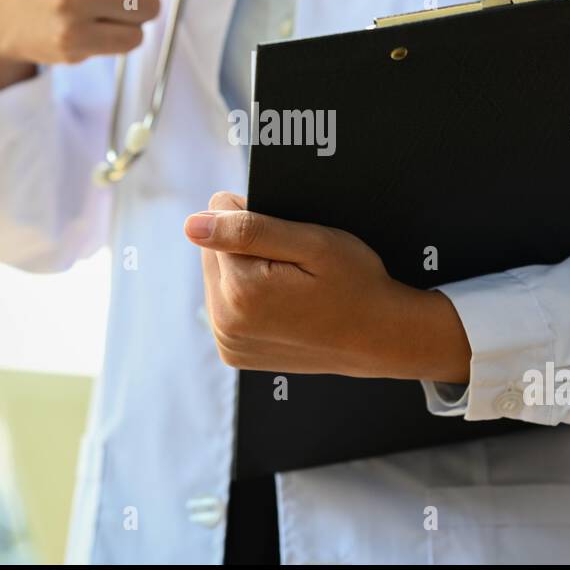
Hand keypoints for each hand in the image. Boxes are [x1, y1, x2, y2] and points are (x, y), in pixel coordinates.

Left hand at [184, 192, 472, 382]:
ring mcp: (227, 341)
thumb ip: (248, 229)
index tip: (290, 237)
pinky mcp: (233, 352)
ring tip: (290, 285)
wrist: (379, 338)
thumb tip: (191, 224)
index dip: (255, 217)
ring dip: (245, 272)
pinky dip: (247, 298)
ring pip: (218, 276)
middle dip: (246, 247)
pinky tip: (280, 303)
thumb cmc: (355, 284)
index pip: (218, 218)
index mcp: (240, 289)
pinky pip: (226, 305)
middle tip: (295, 264)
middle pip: (213, 250)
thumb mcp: (312, 243)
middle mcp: (225, 320)